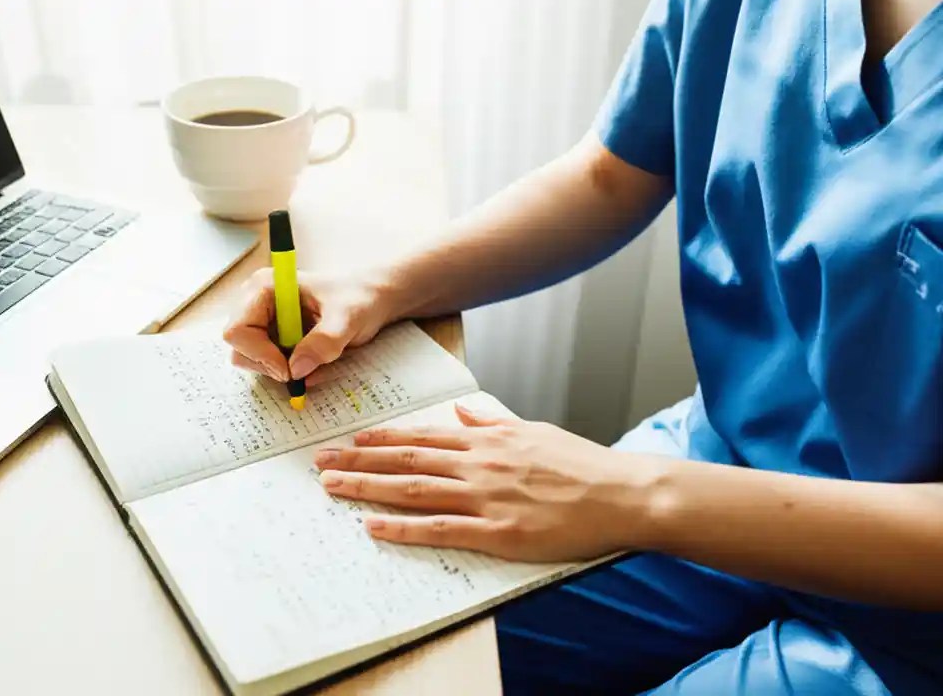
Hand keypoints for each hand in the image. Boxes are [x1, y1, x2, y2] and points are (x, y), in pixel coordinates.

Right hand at [223, 269, 396, 383]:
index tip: (289, 369)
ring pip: (251, 361)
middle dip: (269, 365)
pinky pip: (267, 365)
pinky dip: (287, 370)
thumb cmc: (358, 297)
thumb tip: (296, 369)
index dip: (259, 355)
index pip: (237, 331)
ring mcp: (261, 322)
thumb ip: (324, 342)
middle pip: (239, 349)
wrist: (370, 298)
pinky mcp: (271, 337)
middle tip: (303, 368)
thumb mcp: (347, 319)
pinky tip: (311, 360)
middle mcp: (255, 303)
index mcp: (264, 288)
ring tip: (312, 359)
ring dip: (279, 369)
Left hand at [315, 403, 664, 561]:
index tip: (351, 438)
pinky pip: (439, 528)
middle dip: (358, 460)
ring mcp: (486, 497)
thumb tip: (463, 411)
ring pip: (413, 489)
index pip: (422, 435)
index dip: (381, 438)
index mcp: (488, 439)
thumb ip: (493, 422)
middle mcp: (479, 463)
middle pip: (406, 459)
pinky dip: (402, 527)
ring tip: (332, 486)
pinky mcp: (498, 531)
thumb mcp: (534, 430)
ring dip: (367, 487)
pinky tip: (373, 526)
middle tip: (320, 462)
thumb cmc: (582, 464)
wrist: (622, 493)